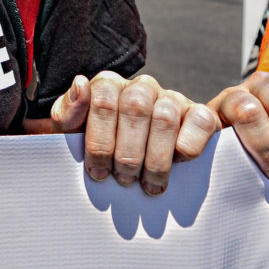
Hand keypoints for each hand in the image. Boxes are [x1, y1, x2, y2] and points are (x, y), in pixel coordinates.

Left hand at [48, 72, 219, 194]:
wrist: (126, 166)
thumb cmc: (99, 151)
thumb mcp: (73, 136)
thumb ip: (68, 113)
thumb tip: (80, 84)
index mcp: (108, 85)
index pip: (102, 101)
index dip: (100, 141)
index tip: (98, 171)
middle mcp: (141, 86)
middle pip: (134, 108)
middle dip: (127, 153)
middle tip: (124, 180)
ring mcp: (171, 98)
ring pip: (165, 118)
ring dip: (155, 158)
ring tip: (148, 184)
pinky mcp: (199, 114)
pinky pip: (200, 122)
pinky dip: (188, 148)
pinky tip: (176, 165)